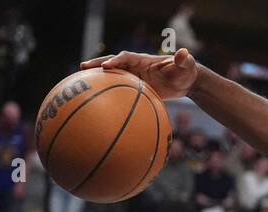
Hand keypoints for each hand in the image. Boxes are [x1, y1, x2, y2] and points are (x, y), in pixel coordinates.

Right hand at [80, 48, 199, 100]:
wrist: (186, 81)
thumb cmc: (186, 72)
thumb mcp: (187, 66)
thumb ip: (184, 60)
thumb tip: (185, 53)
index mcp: (143, 59)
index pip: (126, 57)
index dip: (116, 60)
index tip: (107, 66)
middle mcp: (135, 66)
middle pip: (112, 63)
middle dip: (97, 64)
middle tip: (82, 67)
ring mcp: (134, 76)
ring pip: (113, 76)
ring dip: (98, 78)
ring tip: (81, 83)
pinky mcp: (135, 87)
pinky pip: (120, 89)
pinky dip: (109, 92)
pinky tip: (100, 102)